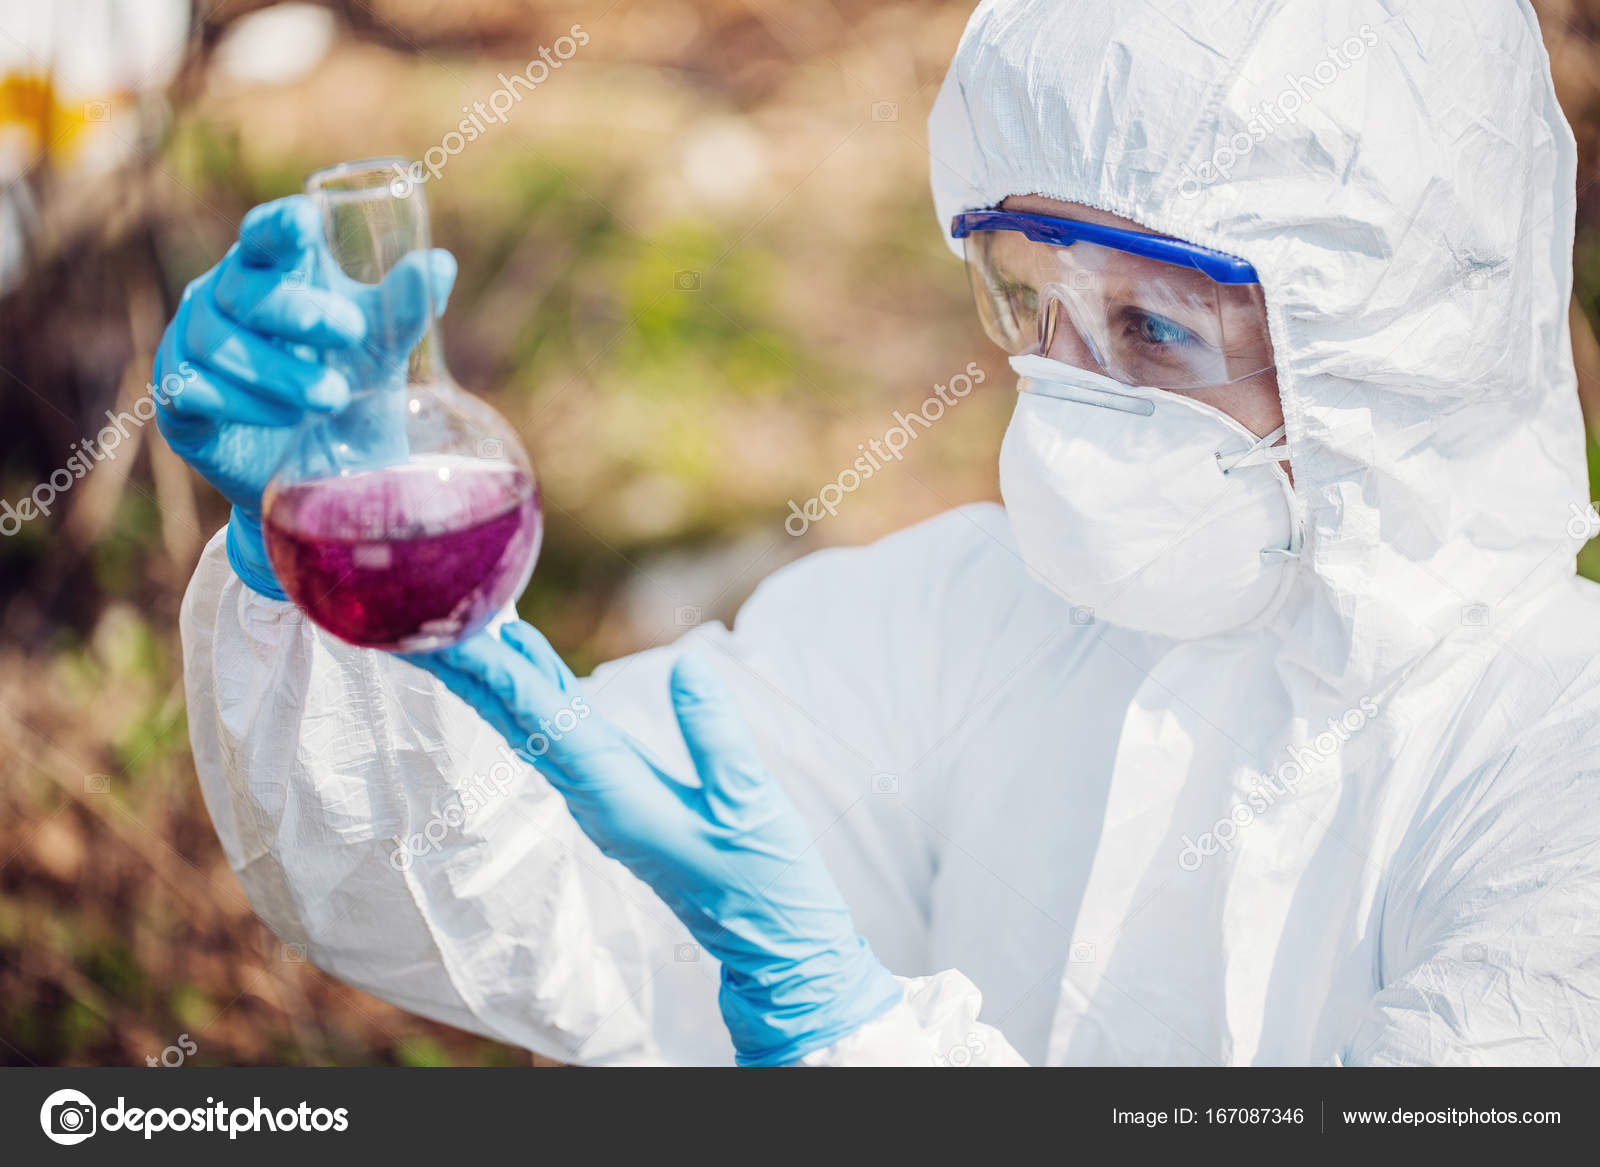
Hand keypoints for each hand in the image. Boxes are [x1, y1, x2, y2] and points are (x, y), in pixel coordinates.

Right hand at [152, 195, 454, 596]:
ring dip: (278, 370)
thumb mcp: (380, 352)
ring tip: (332, 397)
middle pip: (243, 290)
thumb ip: (403, 309)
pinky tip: (283, 419)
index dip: (279, 227)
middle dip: (296, 310)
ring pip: (216, 343)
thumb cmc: (349, 388)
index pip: (263, 235)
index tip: (306, 224)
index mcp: (271, 272)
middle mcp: (222, 299)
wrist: (321, 477)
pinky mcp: (177, 400)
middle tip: (352, 333)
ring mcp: (191, 346)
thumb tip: (439, 264)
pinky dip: (239, 403)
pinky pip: (189, 389)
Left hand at [407, 623, 902, 1064]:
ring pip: (532, 726)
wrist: (773, 942)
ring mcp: (602, 798)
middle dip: (469, 669)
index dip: (502, 674)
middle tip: (412, 617)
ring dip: (492, 674)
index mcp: (621, 800)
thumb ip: (716, 739)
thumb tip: (685, 667)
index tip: (453, 636)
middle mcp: (596, 798)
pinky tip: (522, 661)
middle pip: (518, 721)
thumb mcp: (752, 807)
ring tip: (452, 622)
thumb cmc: (767, 879)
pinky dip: (534, 690)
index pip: (549, 725)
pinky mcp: (618, 794)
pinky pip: (559, 733)